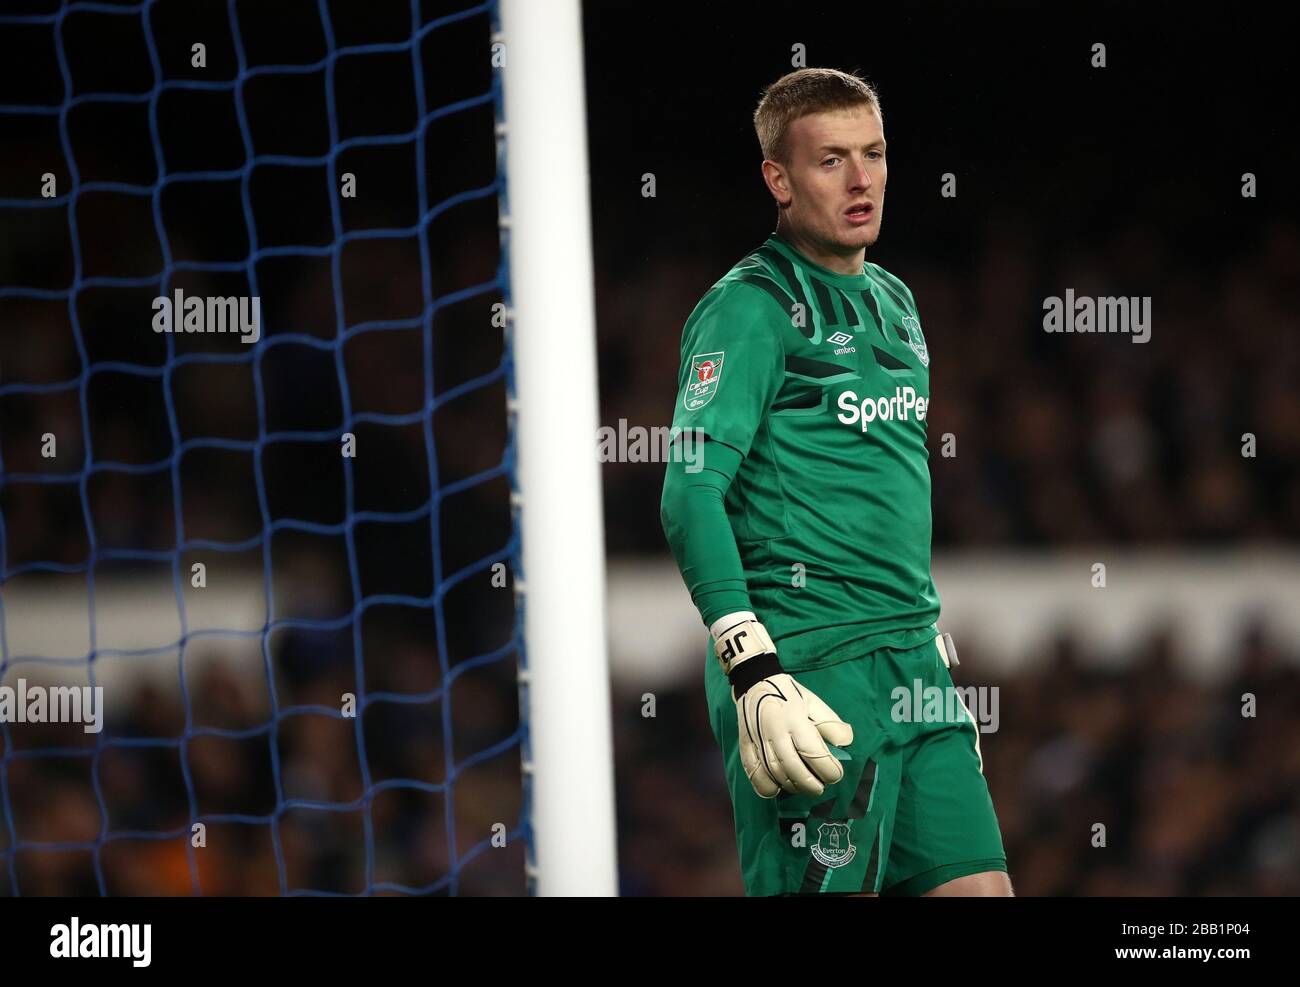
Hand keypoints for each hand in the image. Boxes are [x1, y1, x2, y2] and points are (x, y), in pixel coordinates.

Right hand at [713, 617, 853, 798]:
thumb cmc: (789, 695)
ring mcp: (758, 740)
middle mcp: (775, 731)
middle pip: (794, 768)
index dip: (828, 770)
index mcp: (795, 718)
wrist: (754, 683)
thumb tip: (845, 743)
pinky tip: (777, 789)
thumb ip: (831, 723)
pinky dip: (766, 787)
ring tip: (804, 786)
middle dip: (811, 784)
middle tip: (821, 787)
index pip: (814, 752)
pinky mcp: (746, 746)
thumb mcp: (814, 702)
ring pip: (775, 774)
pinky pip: (754, 773)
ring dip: (793, 786)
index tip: (836, 773)